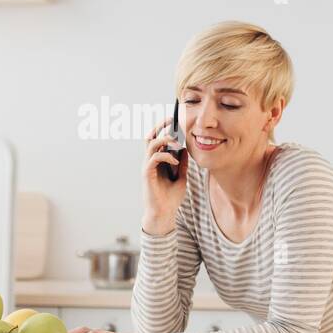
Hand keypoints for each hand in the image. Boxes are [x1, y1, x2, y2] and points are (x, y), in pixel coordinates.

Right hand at [142, 117, 187, 234]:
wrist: (164, 213)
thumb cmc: (171, 198)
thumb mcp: (182, 177)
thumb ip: (183, 164)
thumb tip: (186, 149)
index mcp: (158, 161)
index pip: (158, 139)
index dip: (164, 128)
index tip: (174, 120)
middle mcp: (150, 161)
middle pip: (150, 136)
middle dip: (159, 125)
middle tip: (171, 119)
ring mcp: (148, 166)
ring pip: (151, 143)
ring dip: (165, 139)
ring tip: (176, 142)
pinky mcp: (147, 173)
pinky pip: (154, 157)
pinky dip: (166, 156)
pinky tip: (175, 161)